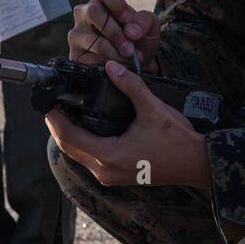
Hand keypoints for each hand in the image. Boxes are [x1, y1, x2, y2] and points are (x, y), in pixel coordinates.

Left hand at [44, 60, 210, 188]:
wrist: (197, 164)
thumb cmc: (177, 140)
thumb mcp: (152, 108)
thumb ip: (130, 86)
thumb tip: (112, 67)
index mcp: (109, 156)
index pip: (69, 137)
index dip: (54, 119)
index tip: (47, 102)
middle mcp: (105, 170)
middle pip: (69, 148)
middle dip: (58, 126)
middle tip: (53, 104)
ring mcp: (111, 176)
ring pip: (79, 155)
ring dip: (70, 135)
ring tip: (67, 112)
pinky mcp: (117, 175)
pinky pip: (91, 159)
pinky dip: (84, 142)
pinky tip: (87, 126)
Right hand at [69, 0, 160, 68]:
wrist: (136, 64)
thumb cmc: (140, 38)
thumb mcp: (149, 27)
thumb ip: (144, 22)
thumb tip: (131, 32)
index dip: (116, 3)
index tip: (128, 20)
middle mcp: (85, 12)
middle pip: (94, 12)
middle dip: (116, 33)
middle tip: (130, 48)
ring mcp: (77, 33)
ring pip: (94, 40)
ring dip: (116, 52)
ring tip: (130, 59)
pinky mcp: (75, 54)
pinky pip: (90, 59)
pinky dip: (109, 64)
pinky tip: (118, 66)